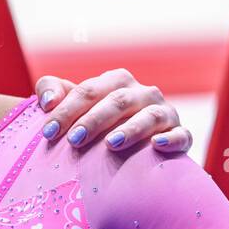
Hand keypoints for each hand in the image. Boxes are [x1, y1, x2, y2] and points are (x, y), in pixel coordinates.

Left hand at [34, 69, 191, 152]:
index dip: (66, 110)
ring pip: (150, 115)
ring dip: (131, 129)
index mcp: (116, 81)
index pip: (88, 91)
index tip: (48, 133)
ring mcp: (164, 112)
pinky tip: (157, 146)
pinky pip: (181, 135)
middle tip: (74, 140)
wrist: (133, 148)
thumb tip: (47, 101)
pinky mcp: (180, 134)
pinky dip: (172, 139)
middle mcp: (142, 92)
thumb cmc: (95, 123)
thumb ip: (52, 91)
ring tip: (111, 144)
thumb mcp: (73, 104)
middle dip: (93, 120)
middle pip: (117, 101)